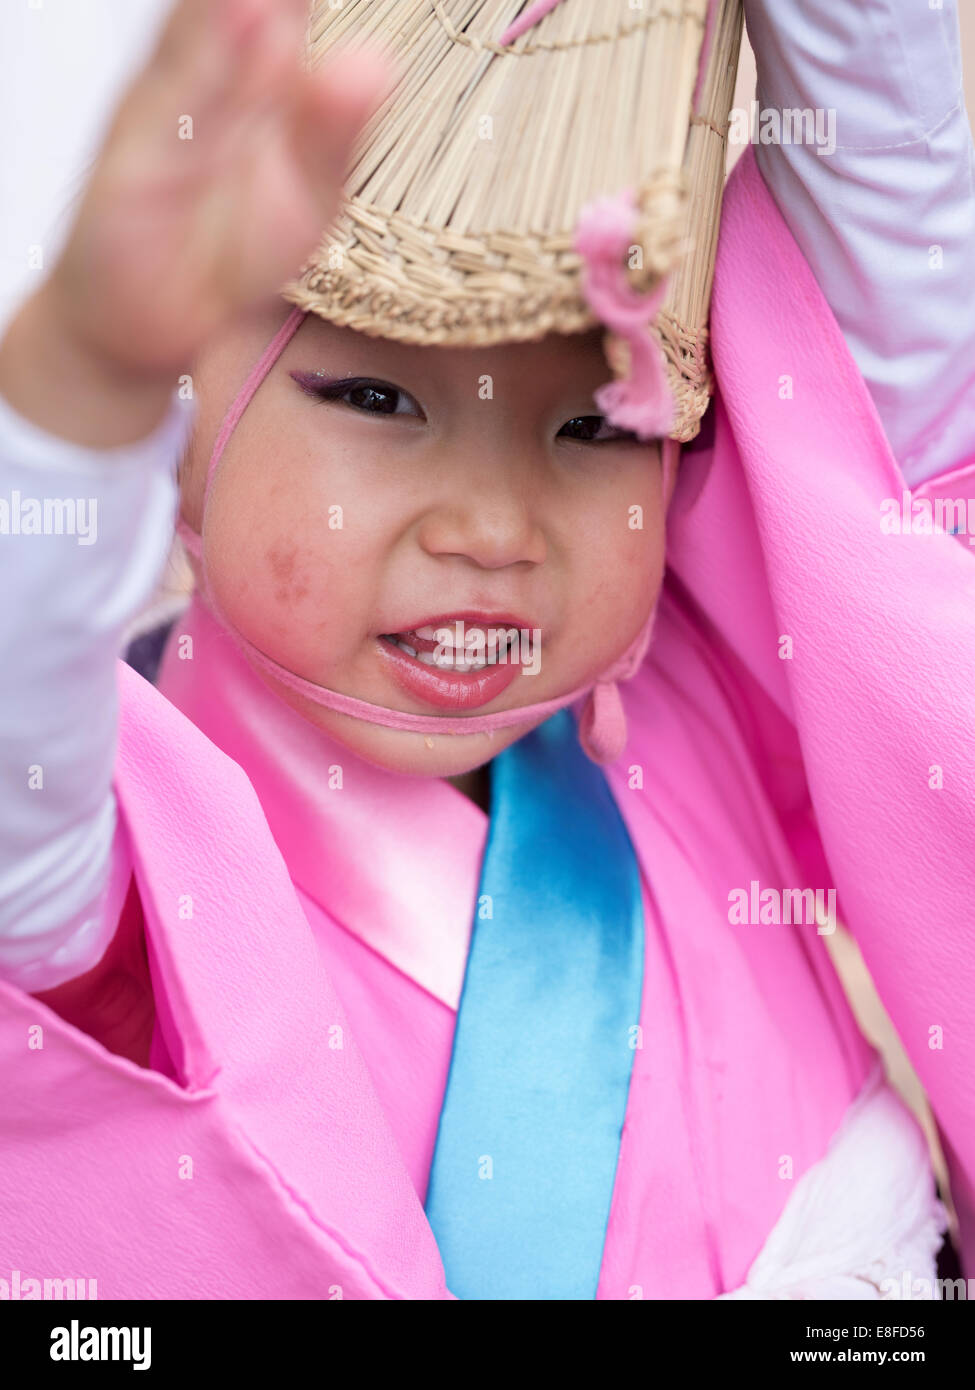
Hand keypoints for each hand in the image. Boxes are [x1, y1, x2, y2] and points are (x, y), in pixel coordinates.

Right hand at [50, 0, 393, 376]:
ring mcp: (167, 104)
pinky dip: (210, 66)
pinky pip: (177, 107)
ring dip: (237, 1)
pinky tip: (248, 25)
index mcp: (258, 63)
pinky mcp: (137, 158)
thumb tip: (377, 64)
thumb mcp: (307, 196)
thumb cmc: (227, 246)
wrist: (146, 320)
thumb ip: (335, 131)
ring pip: (205, 27)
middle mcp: (207, 66)